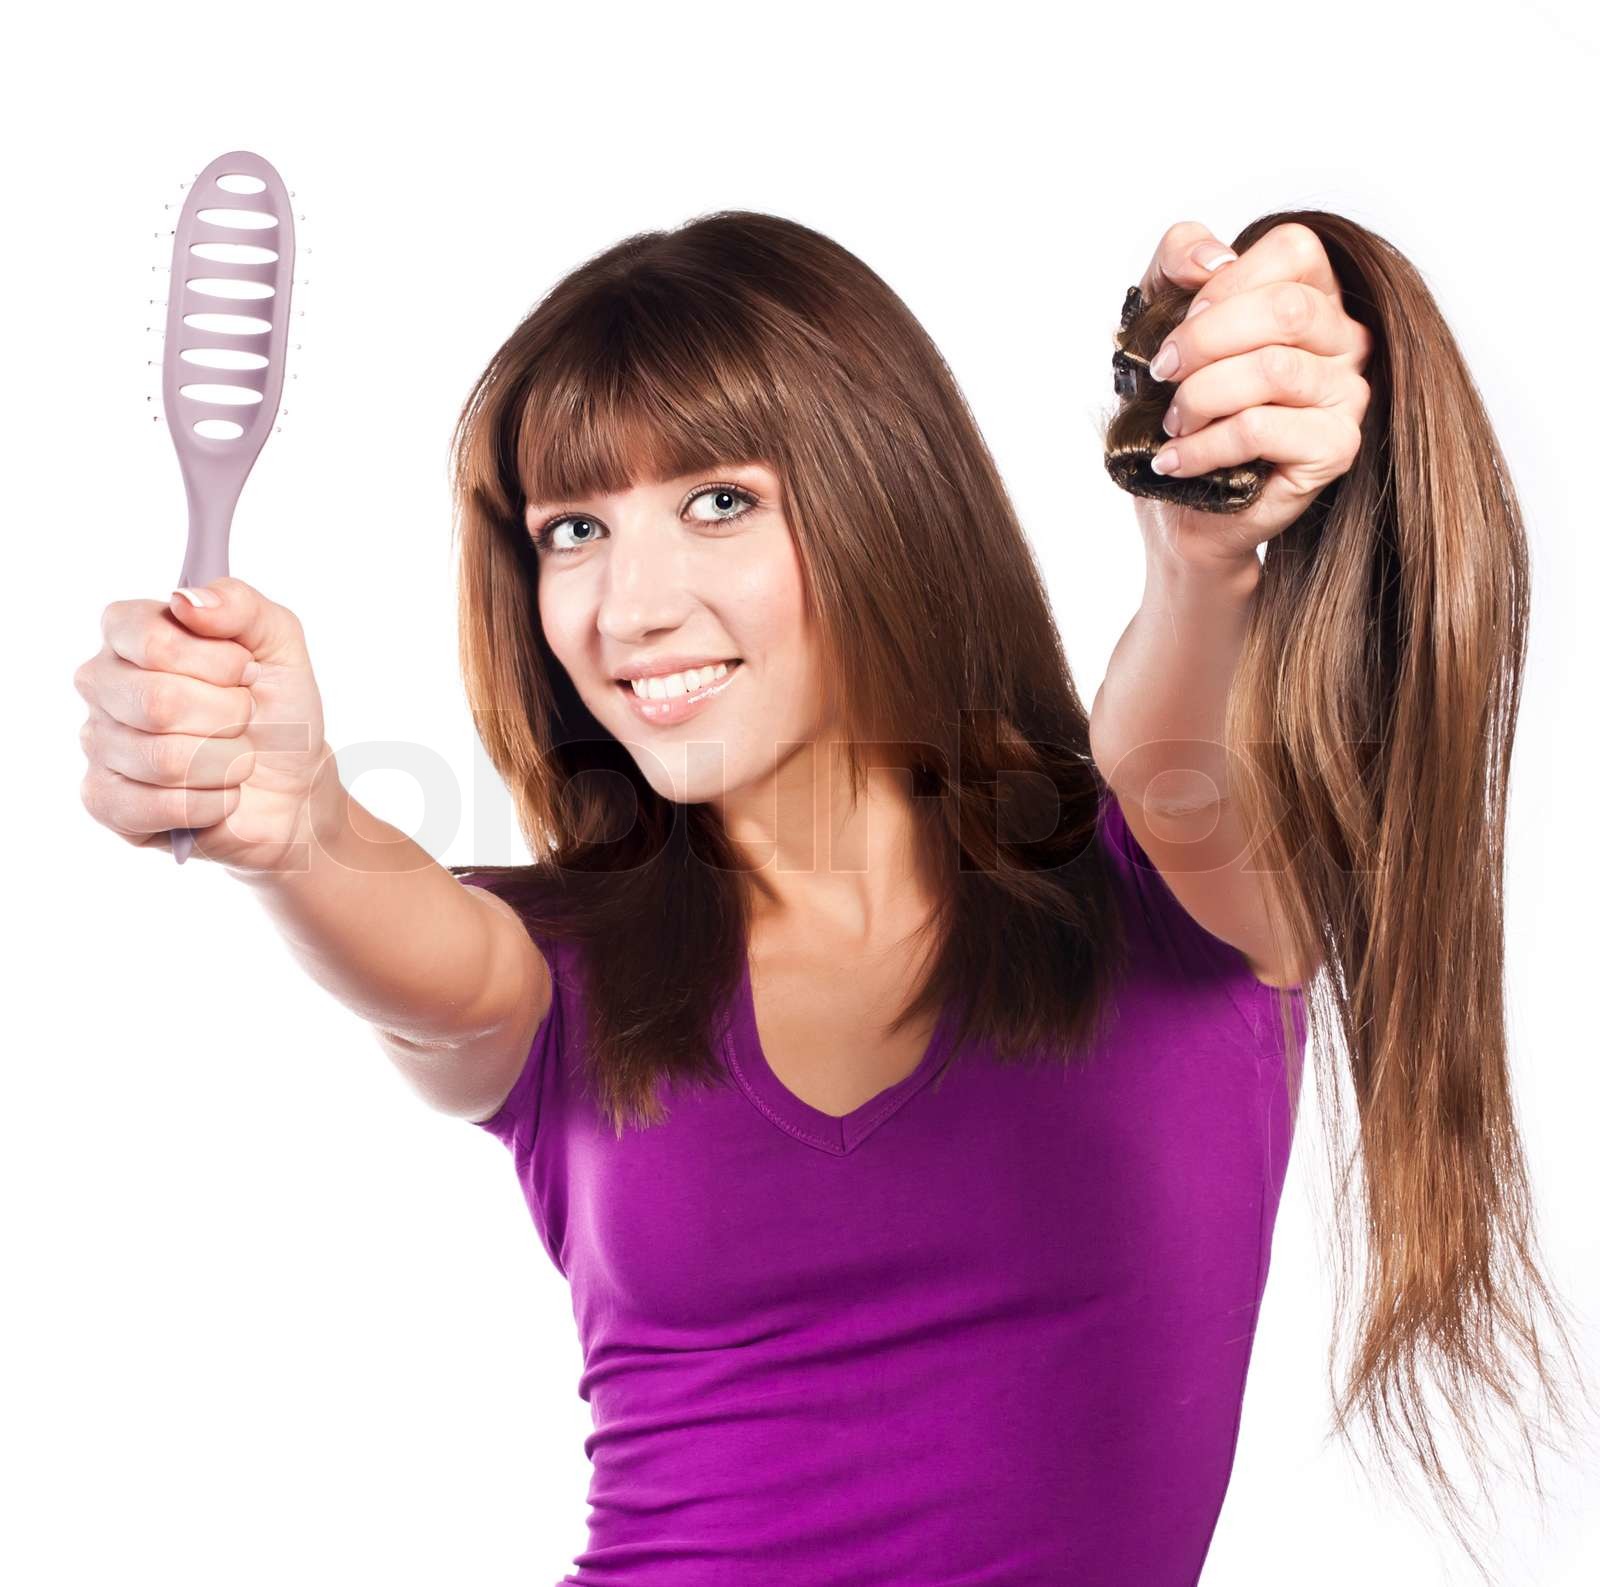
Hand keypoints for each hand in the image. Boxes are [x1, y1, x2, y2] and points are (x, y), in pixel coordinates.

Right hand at [75, 576, 340, 872]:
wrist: (295, 783)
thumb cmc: (278, 708)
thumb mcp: (279, 643)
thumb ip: (240, 604)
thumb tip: (186, 601)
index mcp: (131, 632)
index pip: (149, 637)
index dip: (215, 662)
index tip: (244, 670)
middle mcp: (102, 682)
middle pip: (158, 701)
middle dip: (229, 716)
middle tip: (244, 718)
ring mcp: (98, 742)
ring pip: (163, 759)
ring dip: (226, 762)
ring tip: (234, 756)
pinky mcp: (105, 800)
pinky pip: (157, 806)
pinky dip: (211, 803)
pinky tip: (217, 793)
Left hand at [1132, 219, 1372, 572]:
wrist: (1180, 507)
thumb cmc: (1176, 411)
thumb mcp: (1158, 322)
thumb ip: (1177, 261)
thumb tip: (1211, 258)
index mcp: (1313, 296)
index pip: (1294, 248)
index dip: (1226, 281)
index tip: (1178, 324)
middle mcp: (1345, 339)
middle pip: (1286, 307)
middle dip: (1203, 341)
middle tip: (1161, 376)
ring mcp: (1348, 394)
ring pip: (1273, 369)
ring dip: (1199, 398)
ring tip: (1171, 425)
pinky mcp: (1336, 447)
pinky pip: (1263, 428)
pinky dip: (1205, 444)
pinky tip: (1177, 460)